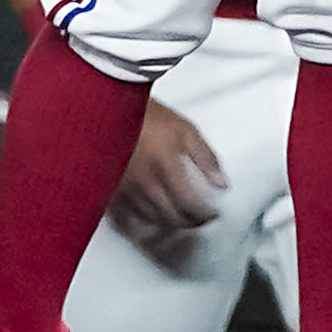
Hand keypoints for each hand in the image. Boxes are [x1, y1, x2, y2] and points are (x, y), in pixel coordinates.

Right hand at [110, 101, 227, 259]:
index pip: (189, 204)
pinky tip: (150, 217)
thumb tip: (221, 182)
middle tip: (199, 219)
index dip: (204, 213)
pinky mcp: (110, 189)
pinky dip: (142, 220)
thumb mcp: (185, 129)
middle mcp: (144, 182)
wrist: (113, 108)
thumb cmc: (147, 115)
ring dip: (169, 224)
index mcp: (165, 166)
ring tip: (180, 218)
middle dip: (189, 222)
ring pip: (150, 220)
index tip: (211, 213)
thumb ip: (206, 158)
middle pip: (171, 217)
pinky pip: (126, 217)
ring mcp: (125, 188)